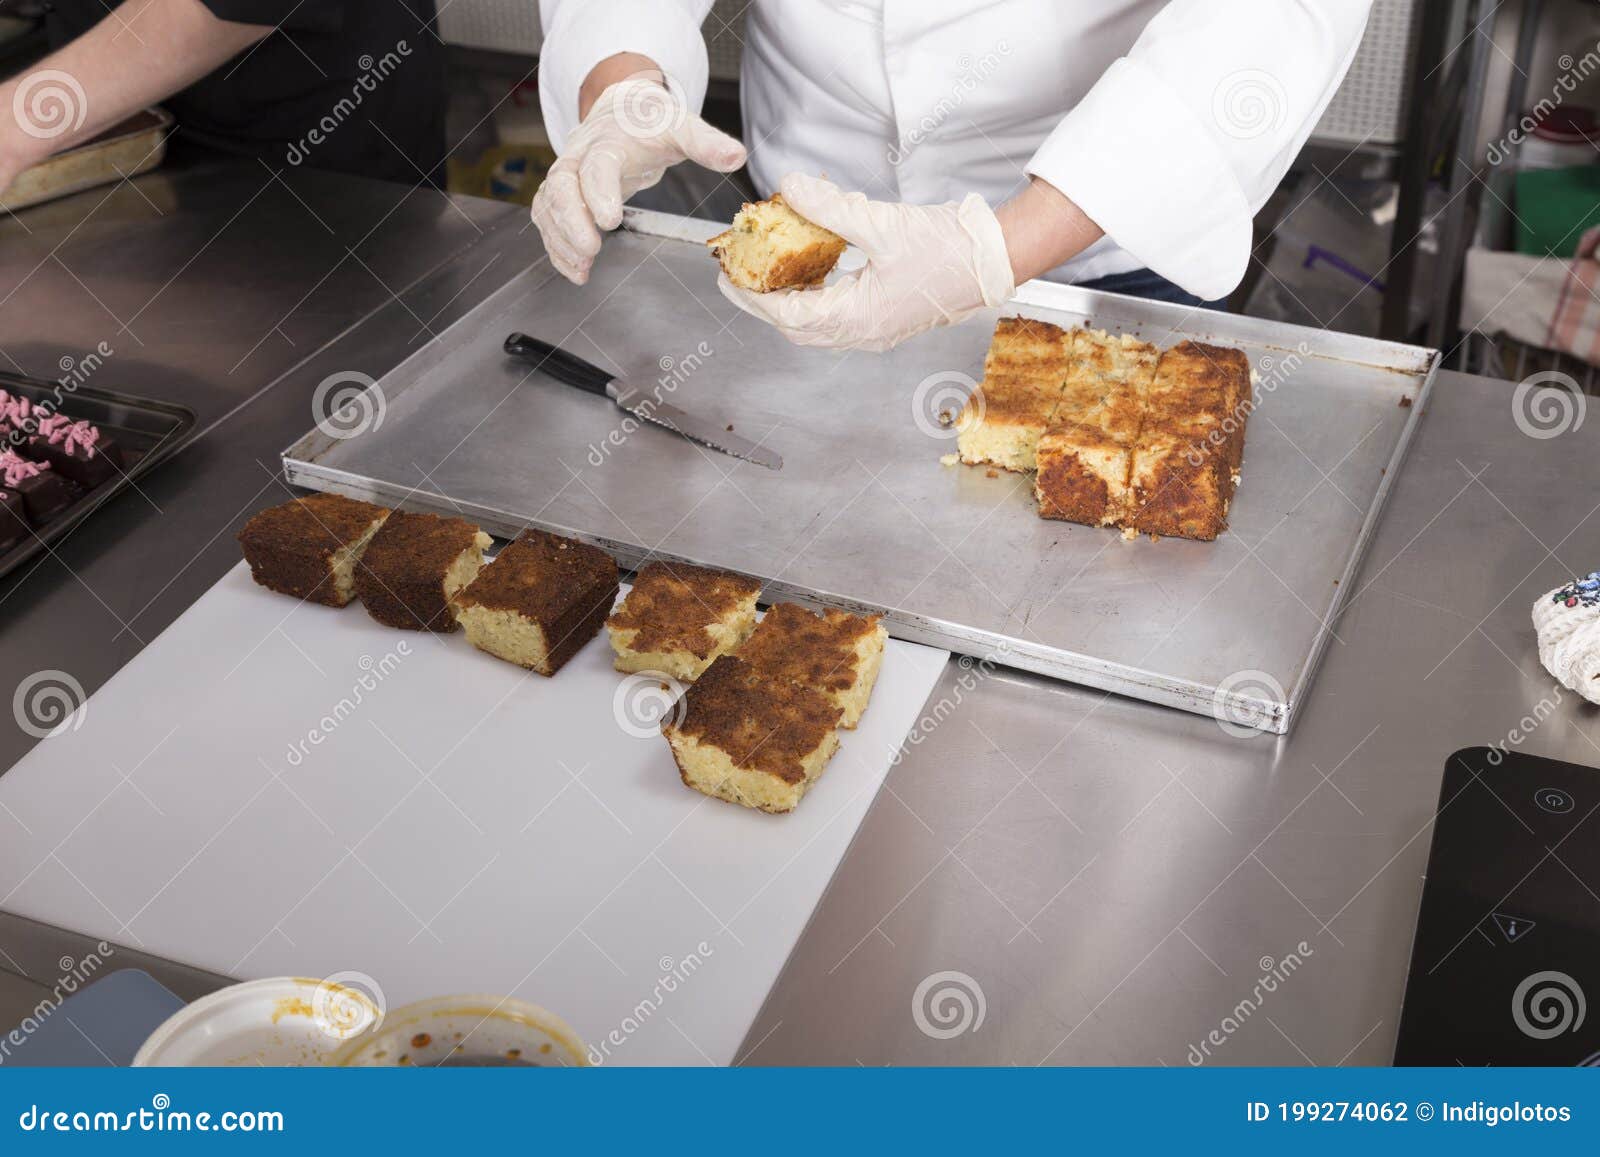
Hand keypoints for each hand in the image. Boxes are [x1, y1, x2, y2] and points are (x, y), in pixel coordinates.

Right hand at [531, 74, 746, 284]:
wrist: (622, 110)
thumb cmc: (650, 123)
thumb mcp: (681, 127)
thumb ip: (706, 143)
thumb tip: (736, 156)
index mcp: (609, 141)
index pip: (597, 165)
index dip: (599, 192)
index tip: (609, 220)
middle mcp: (580, 156)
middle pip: (561, 186)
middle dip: (570, 221)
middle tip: (590, 249)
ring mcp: (567, 175)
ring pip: (549, 206)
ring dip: (560, 241)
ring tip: (582, 269)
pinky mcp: (562, 194)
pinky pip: (549, 219)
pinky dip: (557, 247)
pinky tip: (576, 270)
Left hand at [716, 174, 1015, 351]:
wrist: (994, 259)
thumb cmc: (947, 246)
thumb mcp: (881, 222)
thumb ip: (830, 207)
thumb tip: (789, 186)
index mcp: (858, 317)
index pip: (787, 314)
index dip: (752, 296)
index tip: (727, 276)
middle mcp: (864, 333)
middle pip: (796, 328)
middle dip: (763, 302)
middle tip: (739, 276)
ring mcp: (876, 331)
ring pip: (816, 327)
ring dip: (789, 303)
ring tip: (769, 272)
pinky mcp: (886, 321)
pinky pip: (837, 319)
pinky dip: (815, 299)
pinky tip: (812, 271)